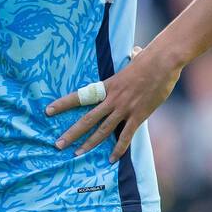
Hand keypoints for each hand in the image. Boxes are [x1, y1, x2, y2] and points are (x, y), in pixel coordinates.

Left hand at [45, 45, 180, 162]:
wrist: (163, 62)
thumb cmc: (149, 59)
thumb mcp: (132, 61)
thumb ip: (130, 60)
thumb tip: (136, 52)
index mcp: (106, 86)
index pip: (80, 96)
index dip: (63, 104)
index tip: (48, 111)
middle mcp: (112, 99)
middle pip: (87, 119)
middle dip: (72, 133)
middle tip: (58, 144)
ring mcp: (124, 109)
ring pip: (102, 130)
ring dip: (89, 144)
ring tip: (77, 154)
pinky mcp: (138, 116)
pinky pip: (126, 136)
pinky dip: (119, 149)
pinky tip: (111, 159)